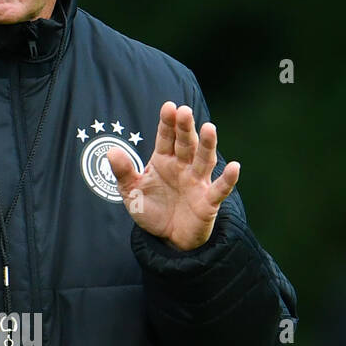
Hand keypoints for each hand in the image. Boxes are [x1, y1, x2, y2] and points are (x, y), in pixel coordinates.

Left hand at [107, 101, 239, 250]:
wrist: (167, 238)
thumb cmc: (151, 209)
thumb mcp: (131, 192)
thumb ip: (123, 172)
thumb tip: (111, 151)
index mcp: (164, 160)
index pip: (166, 138)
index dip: (167, 123)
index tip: (168, 107)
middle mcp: (183, 166)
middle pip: (186, 144)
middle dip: (185, 128)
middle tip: (184, 111)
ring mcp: (197, 182)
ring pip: (204, 160)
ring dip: (208, 145)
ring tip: (209, 128)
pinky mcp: (208, 201)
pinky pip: (220, 189)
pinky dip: (228, 179)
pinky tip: (234, 167)